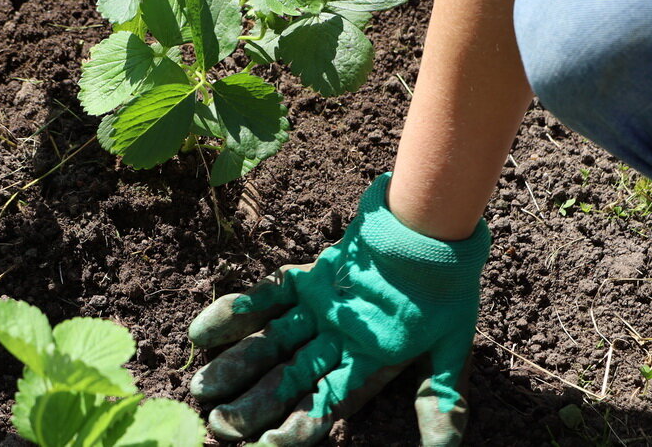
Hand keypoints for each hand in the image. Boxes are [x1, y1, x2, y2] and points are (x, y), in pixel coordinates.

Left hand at [187, 173, 490, 445]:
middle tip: (217, 424)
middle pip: (287, 380)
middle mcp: (335, 343)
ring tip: (202, 385)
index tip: (262, 446)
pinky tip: (201, 331)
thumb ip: (439, 397)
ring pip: (270, 343)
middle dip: (253, 404)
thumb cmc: (446, 288)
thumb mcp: (449, 345)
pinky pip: (266, 296)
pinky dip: (235, 310)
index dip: (293, 427)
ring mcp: (317, 311)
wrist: (432, 227)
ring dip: (236, 363)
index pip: (324, 405)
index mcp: (367, 365)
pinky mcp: (306, 279)